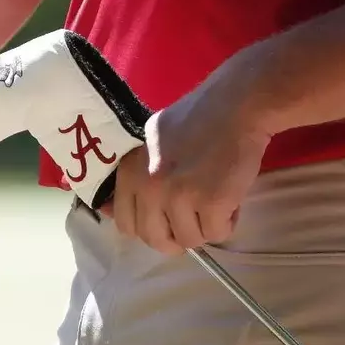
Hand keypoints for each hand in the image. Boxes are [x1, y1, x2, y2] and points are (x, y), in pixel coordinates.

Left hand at [103, 87, 271, 254]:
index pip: (126, 224)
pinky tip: (230, 196)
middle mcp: (148, 187)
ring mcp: (178, 196)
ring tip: (215, 196)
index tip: (167, 218)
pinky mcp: (210, 202)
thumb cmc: (198, 120)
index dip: (150, 226)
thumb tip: (107, 212)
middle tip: (196, 215)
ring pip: (190, 239)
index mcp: (129, 173)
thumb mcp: (150, 144)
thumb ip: (134, 178)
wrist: (237, 105)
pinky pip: (217, 234)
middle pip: (157, 239)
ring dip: (206, 226)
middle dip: (178, 235)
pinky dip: (228, 221)